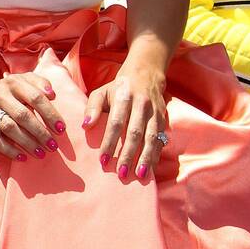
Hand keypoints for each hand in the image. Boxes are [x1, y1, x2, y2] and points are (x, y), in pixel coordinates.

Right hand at [0, 70, 63, 158]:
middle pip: (23, 115)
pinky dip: (9, 150)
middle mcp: (0, 96)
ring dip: (27, 143)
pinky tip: (22, 157)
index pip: (35, 98)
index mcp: (14, 83)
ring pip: (9, 128)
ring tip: (41, 153)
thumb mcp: (23, 80)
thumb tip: (52, 95)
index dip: (50, 114)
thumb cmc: (8, 90)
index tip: (61, 129)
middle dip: (40, 132)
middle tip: (53, 146)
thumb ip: (40, 83)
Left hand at [83, 62, 167, 179]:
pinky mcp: (164, 118)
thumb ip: (92, 108)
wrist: (147, 72)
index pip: (116, 123)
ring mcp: (155, 112)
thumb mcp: (101, 92)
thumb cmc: (118, 88)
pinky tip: (151, 170)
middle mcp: (141, 105)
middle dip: (129, 154)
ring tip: (139, 176)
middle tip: (121, 174)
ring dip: (146, 158)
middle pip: (135, 133)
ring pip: (152, 138)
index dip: (109, 142)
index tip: (103, 160)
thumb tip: (85, 126)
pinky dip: (156, 155)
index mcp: (124, 97)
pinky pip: (161, 139)